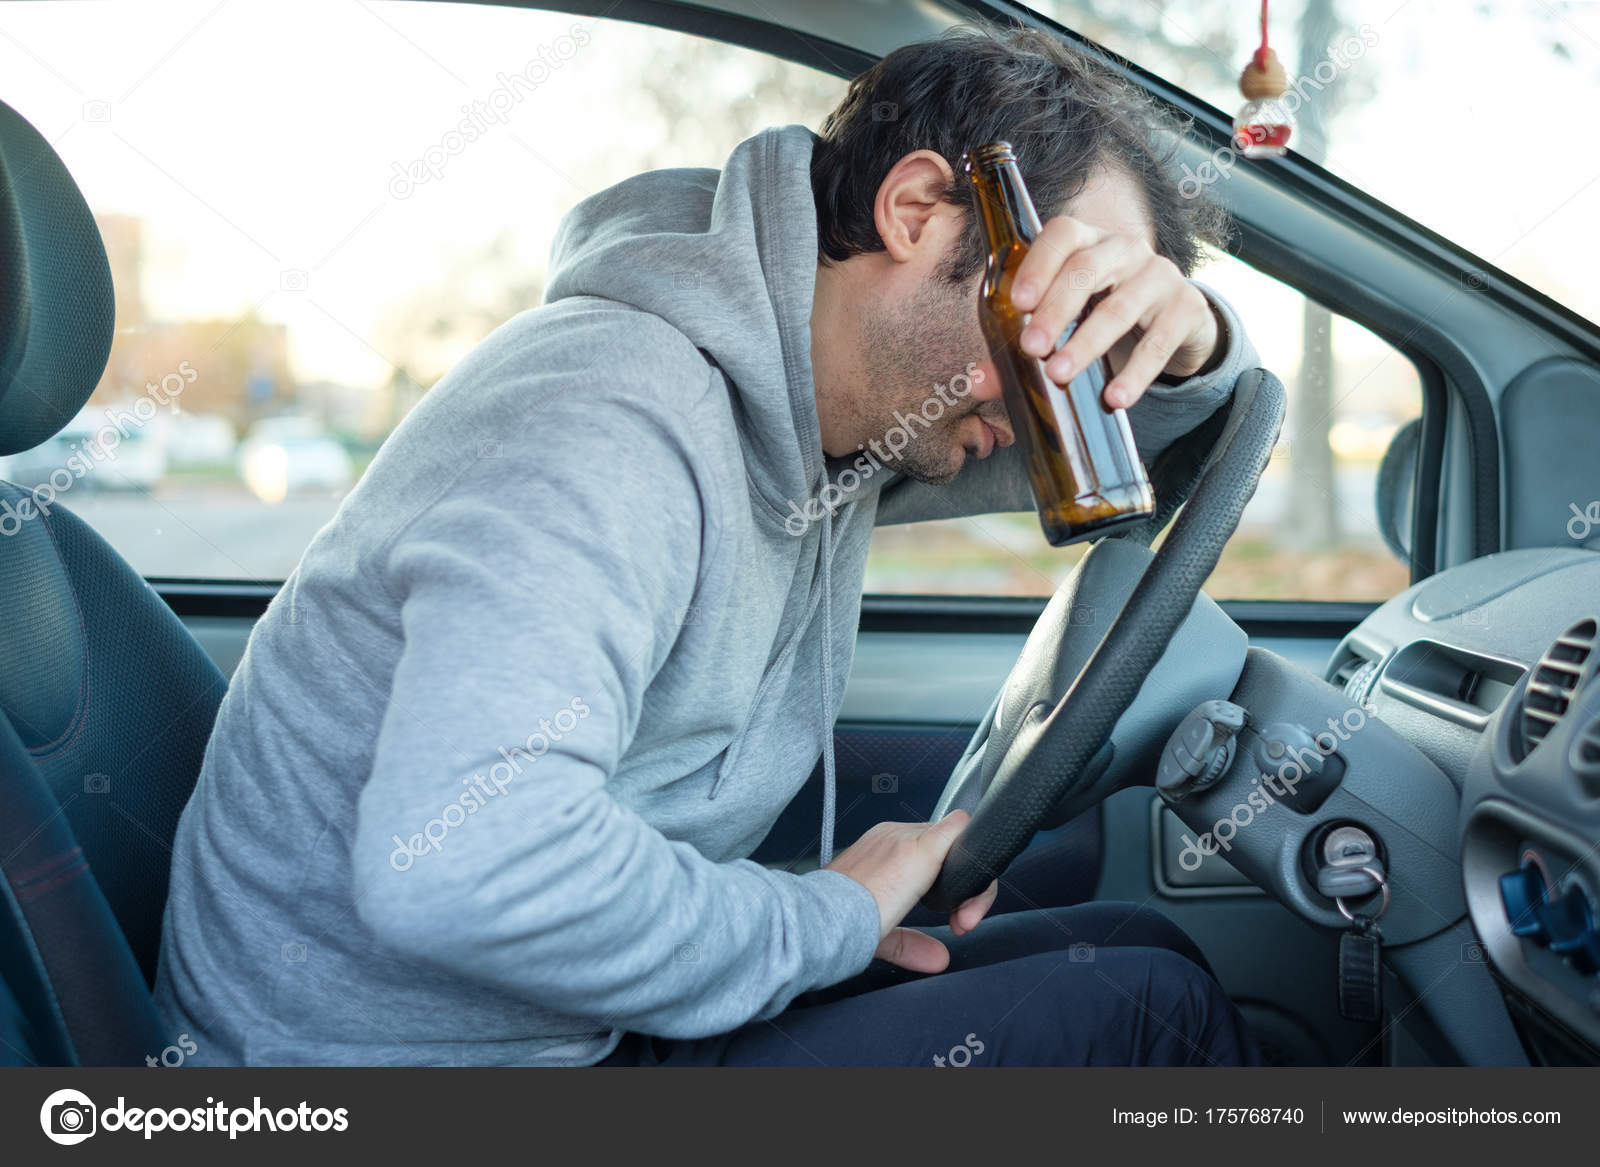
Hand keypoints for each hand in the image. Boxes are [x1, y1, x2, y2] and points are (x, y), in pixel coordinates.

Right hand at [824, 812, 999, 972]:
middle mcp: (893, 835)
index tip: (950, 921)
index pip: (931, 856)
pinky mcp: (920, 847)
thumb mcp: (879, 934)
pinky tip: (976, 886)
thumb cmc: (833, 923)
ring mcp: (906, 837)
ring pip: (960, 842)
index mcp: (881, 848)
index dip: (947, 888)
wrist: (819, 920)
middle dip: (964, 889)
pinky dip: (976, 854)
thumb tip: (937, 959)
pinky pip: (960, 832)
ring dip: (972, 883)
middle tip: (961, 924)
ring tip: (963, 919)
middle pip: (950, 848)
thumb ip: (910, 942)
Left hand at [1008, 215, 1219, 408]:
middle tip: (1031, 348)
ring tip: (1060, 373)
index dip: (1039, 264)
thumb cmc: (1104, 313)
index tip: (1019, 302)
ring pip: (1121, 307)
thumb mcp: (1067, 322)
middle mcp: (1125, 250)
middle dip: (1055, 310)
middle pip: (1087, 269)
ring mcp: (1159, 275)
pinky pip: (1159, 342)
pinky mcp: (1187, 308)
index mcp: (1088, 242)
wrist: (1176, 323)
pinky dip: (1136, 373)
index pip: (1063, 235)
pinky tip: (1115, 397)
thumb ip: (1021, 348)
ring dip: (1087, 343)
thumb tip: (979, 382)